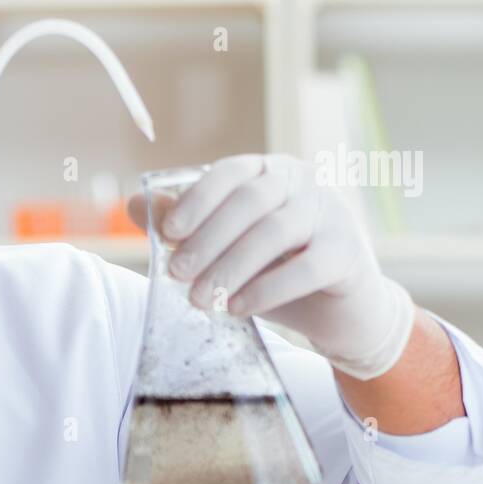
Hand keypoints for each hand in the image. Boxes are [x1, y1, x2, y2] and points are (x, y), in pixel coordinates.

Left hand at [129, 153, 414, 379]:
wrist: (340, 311)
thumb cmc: (277, 271)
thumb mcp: (228, 248)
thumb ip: (188, 225)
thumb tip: (135, 204)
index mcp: (271, 172)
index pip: (230, 172)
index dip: (197, 200)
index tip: (167, 234)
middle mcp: (304, 183)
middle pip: (250, 201)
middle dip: (207, 240)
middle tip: (177, 274)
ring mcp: (331, 214)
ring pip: (274, 232)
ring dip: (230, 268)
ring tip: (200, 299)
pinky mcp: (347, 253)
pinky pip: (305, 268)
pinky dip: (266, 289)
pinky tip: (238, 308)